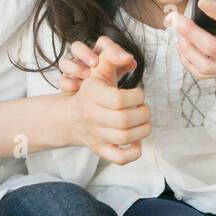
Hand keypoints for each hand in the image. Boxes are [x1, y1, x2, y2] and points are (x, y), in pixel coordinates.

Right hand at [57, 36, 131, 92]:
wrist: (94, 101)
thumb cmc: (107, 82)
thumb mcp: (116, 72)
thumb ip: (124, 65)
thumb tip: (131, 61)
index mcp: (99, 52)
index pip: (102, 42)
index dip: (109, 48)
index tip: (121, 58)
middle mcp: (84, 58)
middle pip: (77, 46)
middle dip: (84, 53)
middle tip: (94, 64)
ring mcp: (72, 69)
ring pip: (65, 61)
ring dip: (75, 67)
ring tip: (86, 77)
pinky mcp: (66, 82)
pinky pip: (62, 79)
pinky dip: (68, 82)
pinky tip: (76, 88)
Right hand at [61, 37, 148, 163]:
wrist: (70, 118)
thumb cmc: (92, 92)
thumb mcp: (98, 70)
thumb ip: (112, 56)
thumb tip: (128, 57)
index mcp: (92, 95)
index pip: (118, 99)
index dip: (136, 97)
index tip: (139, 94)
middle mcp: (92, 116)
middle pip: (124, 120)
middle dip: (143, 114)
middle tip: (145, 109)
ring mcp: (96, 135)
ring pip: (125, 138)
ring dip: (143, 130)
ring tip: (144, 122)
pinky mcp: (100, 150)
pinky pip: (119, 158)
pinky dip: (134, 153)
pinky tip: (137, 141)